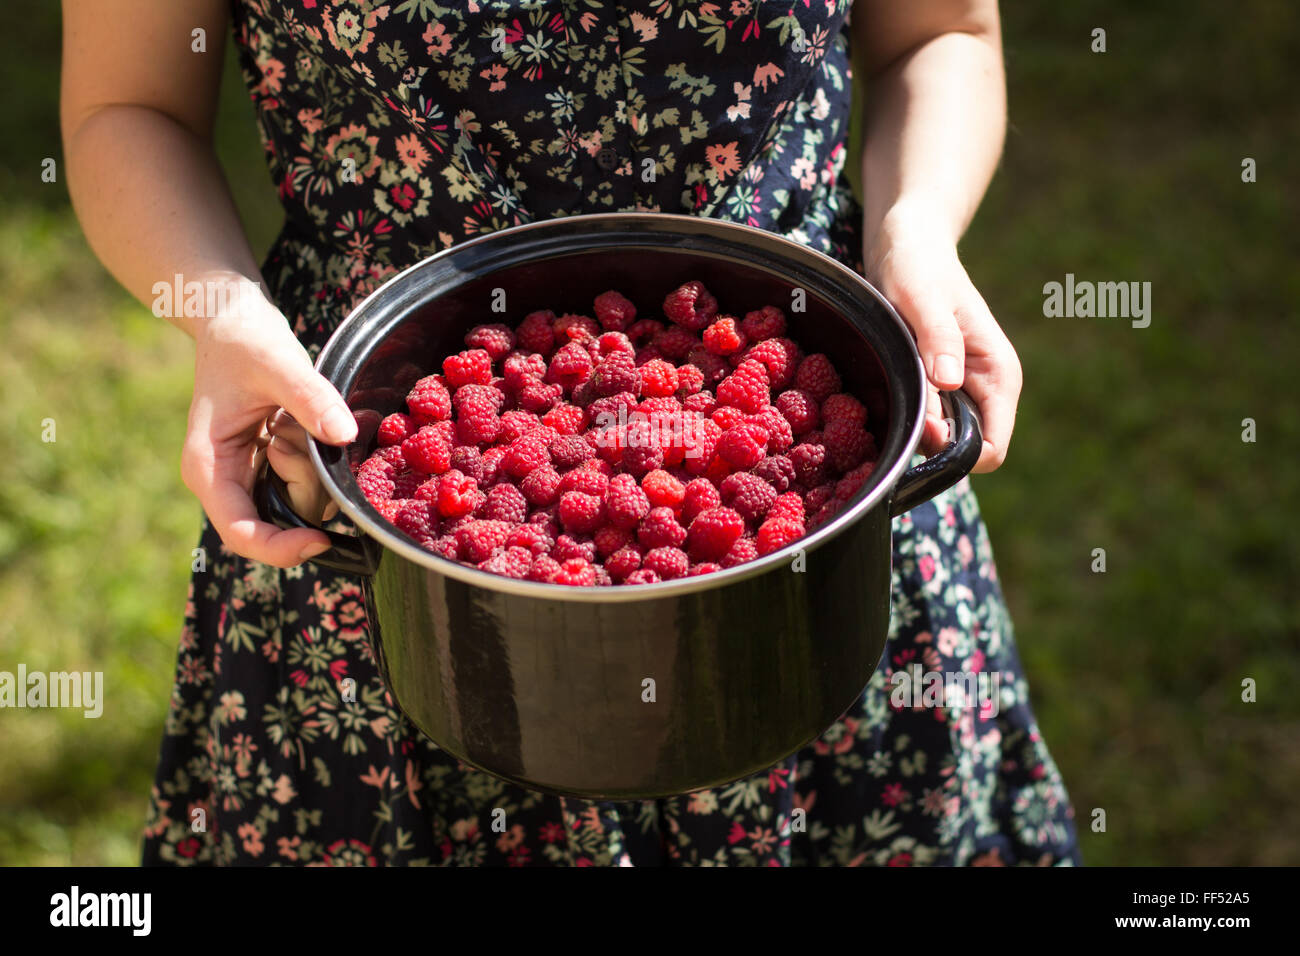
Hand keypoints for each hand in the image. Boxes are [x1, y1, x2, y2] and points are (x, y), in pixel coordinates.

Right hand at [180, 293, 355, 566]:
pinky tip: (303, 427)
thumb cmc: (244, 341)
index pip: (241, 534)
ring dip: (312, 469)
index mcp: (209, 469)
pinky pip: (305, 484)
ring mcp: (248, 478)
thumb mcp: (278, 362)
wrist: (234, 323)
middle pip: (278, 522)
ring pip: (298, 504)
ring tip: (293, 420)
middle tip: (296, 430)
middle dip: (305, 485)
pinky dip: (316, 462)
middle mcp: (225, 482)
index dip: (282, 548)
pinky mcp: (269, 469)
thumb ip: (310, 398)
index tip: (323, 540)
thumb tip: (344, 437)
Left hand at [865, 203, 1021, 471]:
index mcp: (998, 375)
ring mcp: (962, 391)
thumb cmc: (918, 264)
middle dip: (927, 444)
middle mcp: (985, 390)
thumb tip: (949, 383)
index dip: (954, 453)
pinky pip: (924, 420)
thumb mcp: (922, 296)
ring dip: (911, 428)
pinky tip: (883, 391)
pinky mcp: (937, 387)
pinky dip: (903, 415)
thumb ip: (937, 338)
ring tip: (887, 388)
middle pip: (962, 451)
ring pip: (940, 439)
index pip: (991, 449)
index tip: (918, 426)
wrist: (908, 243)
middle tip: (893, 403)